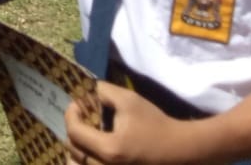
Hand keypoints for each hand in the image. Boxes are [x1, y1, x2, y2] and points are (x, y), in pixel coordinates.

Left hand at [64, 81, 193, 164]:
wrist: (179, 150)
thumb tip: (89, 92)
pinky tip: (90, 150)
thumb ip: (105, 91)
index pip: (74, 132)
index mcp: (109, 148)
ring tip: (84, 135)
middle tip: (81, 116)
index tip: (77, 103)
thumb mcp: (130, 100)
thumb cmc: (155, 124)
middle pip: (73, 150)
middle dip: (72, 129)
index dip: (71, 114)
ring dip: (75, 149)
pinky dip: (84, 161)